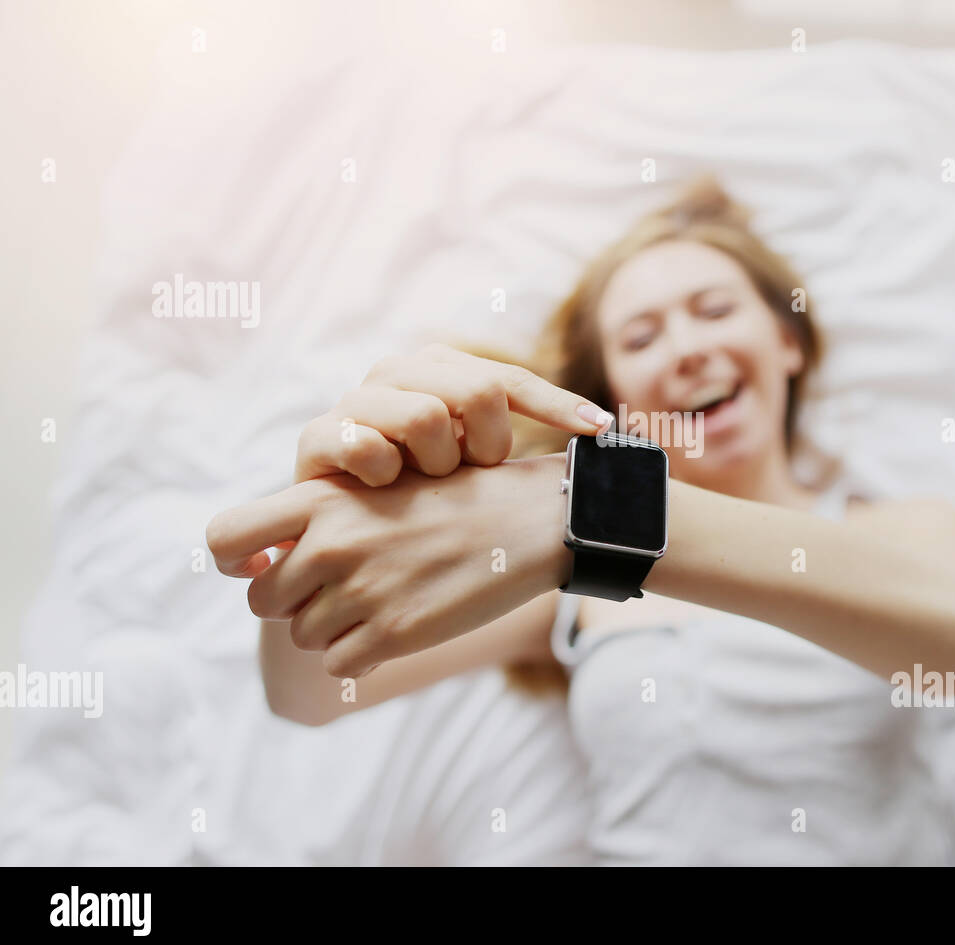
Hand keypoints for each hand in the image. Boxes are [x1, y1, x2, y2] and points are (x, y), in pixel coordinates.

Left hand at [206, 454, 570, 676]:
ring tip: (387, 598)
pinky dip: (363, 655)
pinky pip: (341, 665)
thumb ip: (319, 518)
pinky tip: (400, 626)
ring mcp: (361, 590)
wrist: (528, 520)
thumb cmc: (454, 502)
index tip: (259, 566)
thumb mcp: (379, 487)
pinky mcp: (393, 633)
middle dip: (296, 602)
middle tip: (345, 587)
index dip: (232, 562)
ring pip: (305, 636)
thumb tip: (264, 567)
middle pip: (264, 600)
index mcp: (322, 498)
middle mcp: (331, 544)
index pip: (224, 537)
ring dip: (336, 629)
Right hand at [294, 343, 612, 485]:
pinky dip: (385, 473)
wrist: (337, 536)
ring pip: (424, 415)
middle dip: (486, 444)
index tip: (600, 431)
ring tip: (425, 485)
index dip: (557, 405)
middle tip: (470, 475)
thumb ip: (515, 446)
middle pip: (476, 391)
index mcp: (440, 370)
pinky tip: (385, 490)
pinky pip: (365, 445)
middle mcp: (399, 373)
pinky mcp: (317, 437)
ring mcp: (357, 401)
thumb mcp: (472, 469)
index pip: (509, 381)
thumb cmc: (417, 499)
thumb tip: (609, 435)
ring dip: (437, 464)